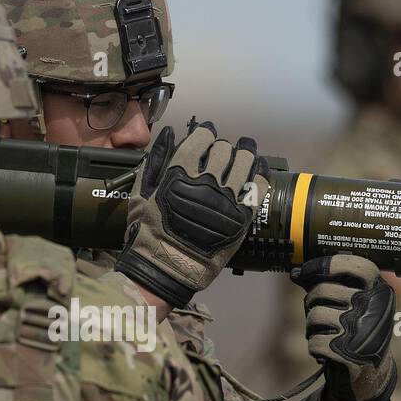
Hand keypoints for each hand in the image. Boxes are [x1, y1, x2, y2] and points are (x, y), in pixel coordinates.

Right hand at [115, 120, 268, 308]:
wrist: (166, 268)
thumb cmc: (149, 233)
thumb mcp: (140, 193)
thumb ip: (154, 160)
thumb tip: (169, 133)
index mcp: (180, 172)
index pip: (201, 138)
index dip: (205, 132)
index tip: (206, 134)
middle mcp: (207, 181)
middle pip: (224, 149)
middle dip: (222, 146)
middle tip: (221, 151)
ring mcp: (227, 199)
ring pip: (246, 161)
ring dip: (245, 153)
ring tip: (244, 152)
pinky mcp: (242, 216)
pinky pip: (259, 186)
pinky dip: (260, 173)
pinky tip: (257, 171)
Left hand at [290, 255, 396, 400]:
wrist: (370, 373)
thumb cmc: (356, 331)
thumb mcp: (352, 304)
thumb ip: (328, 284)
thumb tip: (296, 273)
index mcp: (380, 292)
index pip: (356, 265)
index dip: (327, 264)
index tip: (307, 270)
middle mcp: (374, 309)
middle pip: (322, 290)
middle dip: (311, 302)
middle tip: (318, 314)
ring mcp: (362, 332)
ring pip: (314, 315)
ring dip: (311, 327)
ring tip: (324, 333)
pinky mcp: (349, 354)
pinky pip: (314, 341)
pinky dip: (314, 346)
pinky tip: (325, 351)